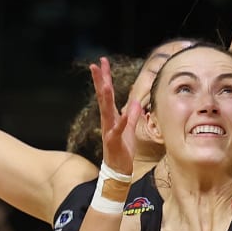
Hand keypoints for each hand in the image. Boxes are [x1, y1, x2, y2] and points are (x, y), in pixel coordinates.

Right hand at [90, 57, 139, 175]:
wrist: (119, 169)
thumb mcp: (129, 129)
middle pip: (103, 97)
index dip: (105, 77)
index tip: (102, 62)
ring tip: (106, 83)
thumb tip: (135, 102)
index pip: (107, 93)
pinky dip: (121, 120)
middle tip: (96, 65)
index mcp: (111, 116)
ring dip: (106, 97)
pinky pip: (118, 129)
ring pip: (106, 110)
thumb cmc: (123, 149)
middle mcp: (107, 120)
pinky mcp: (114, 141)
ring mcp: (109, 130)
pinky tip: (123, 112)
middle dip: (100, 80)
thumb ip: (131, 115)